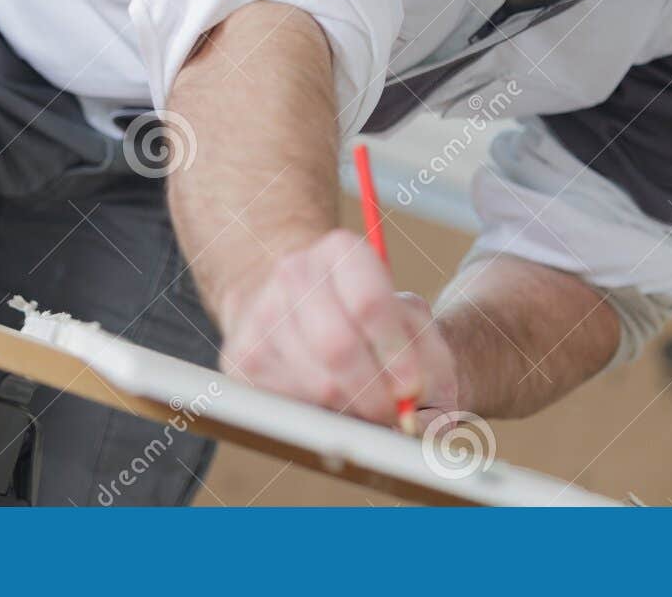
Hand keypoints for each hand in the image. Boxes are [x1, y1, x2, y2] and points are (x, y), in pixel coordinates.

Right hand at [217, 229, 457, 427]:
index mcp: (341, 251)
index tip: (412, 386)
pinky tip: (333, 404)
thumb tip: (416, 420)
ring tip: (368, 408)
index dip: (396, 354)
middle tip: (393, 413)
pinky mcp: (240, 357)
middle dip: (374, 393)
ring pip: (315, 383)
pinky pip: (289, 405)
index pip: (370, 304)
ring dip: (352, 410)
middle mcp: (294, 272)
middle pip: (337, 347)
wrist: (308, 312)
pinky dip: (321, 417)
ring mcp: (261, 313)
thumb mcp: (414, 327)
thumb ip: (431, 364)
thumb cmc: (375, 326)